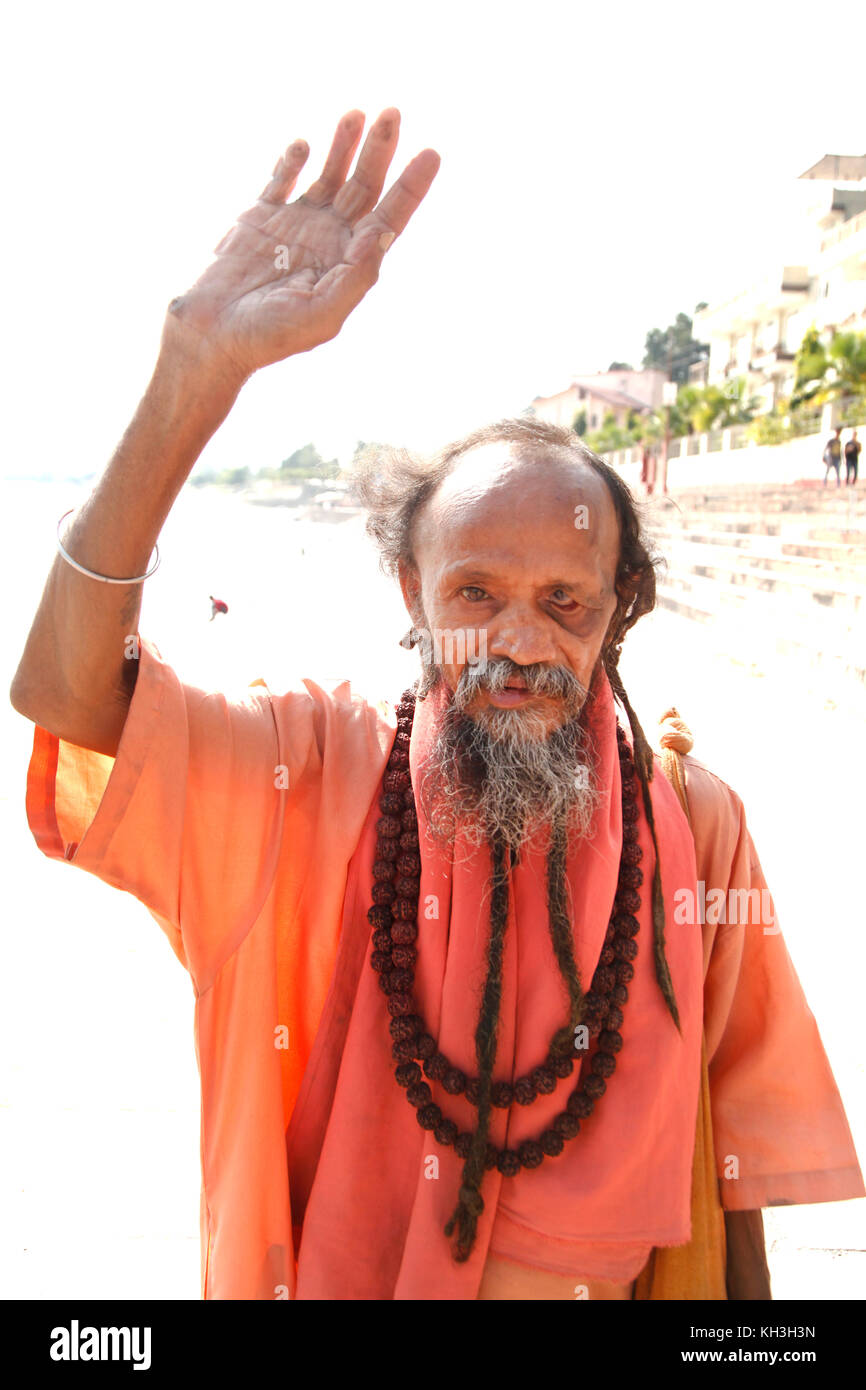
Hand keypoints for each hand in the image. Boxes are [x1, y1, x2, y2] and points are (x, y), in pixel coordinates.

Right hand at [163, 108, 439, 382]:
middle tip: (393, 113)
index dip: (411, 187)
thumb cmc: (270, 336)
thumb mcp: (322, 314)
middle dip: (379, 151)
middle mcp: (328, 240)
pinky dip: (291, 160)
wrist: (213, 337)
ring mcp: (295, 225)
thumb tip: (382, 235)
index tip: (432, 153)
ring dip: (343, 145)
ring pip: (329, 175)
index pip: (389, 218)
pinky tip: (303, 146)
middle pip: (364, 187)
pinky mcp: (259, 217)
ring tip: (357, 114)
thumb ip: (356, 277)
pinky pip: (281, 179)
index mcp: (349, 264)